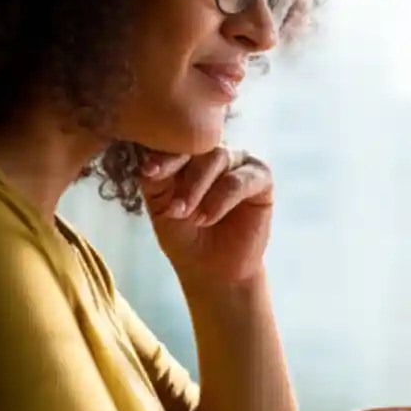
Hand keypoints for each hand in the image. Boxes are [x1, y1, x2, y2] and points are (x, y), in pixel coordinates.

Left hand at [139, 146, 273, 287]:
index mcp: (189, 154)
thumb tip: (149, 160)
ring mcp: (239, 163)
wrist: (212, 269)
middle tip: (175, 210)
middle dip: (184, 179)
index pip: (176, 141)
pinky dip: (223, 199)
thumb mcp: (161, 205)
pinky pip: (242, 179)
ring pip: (219, 157)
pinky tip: (209, 218)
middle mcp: (215, 152)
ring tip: (192, 218)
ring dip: (200, 188)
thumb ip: (156, 180)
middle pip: (199, 146)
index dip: (164, 155)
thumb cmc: (184, 235)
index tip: (149, 173)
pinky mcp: (261, 179)